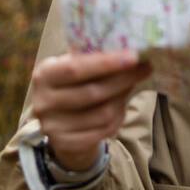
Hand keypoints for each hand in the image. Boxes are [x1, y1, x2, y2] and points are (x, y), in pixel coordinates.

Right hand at [31, 50, 152, 170]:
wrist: (60, 122)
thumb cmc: (72, 84)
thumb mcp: (73, 66)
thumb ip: (91, 56)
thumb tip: (129, 45)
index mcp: (44, 75)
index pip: (75, 68)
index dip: (106, 63)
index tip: (133, 56)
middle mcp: (43, 101)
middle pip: (93, 92)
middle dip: (124, 79)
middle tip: (145, 68)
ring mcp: (53, 126)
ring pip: (103, 113)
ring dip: (123, 98)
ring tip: (131, 86)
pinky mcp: (66, 144)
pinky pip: (104, 130)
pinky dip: (118, 117)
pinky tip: (121, 107)